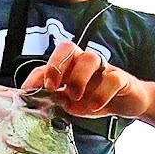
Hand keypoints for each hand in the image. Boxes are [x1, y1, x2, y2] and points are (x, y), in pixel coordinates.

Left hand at [21, 41, 152, 119]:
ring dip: (79, 78)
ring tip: (75, 98)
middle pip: (68, 47)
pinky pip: (112, 78)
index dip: (35, 76)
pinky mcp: (121, 78)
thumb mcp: (71, 103)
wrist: (127, 102)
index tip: (26, 92)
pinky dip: (101, 93)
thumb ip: (56, 100)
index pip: (48, 64)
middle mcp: (84, 63)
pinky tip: (95, 106)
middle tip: (52, 87)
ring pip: (90, 57)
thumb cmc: (95, 99)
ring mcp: (103, 68)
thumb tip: (36, 103)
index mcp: (69, 68)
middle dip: (56, 65)